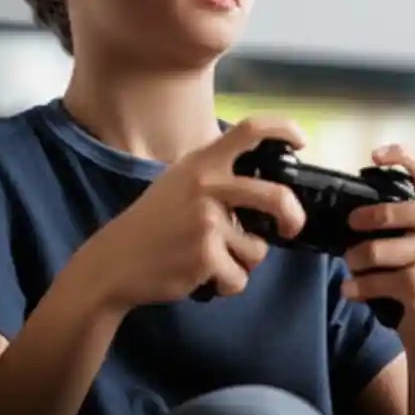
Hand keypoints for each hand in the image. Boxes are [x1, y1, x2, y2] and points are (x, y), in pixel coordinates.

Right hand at [69, 117, 307, 312]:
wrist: (113, 263)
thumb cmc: (153, 224)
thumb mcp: (180, 182)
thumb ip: (217, 176)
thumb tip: (267, 183)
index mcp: (202, 163)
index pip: (249, 130)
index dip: (284, 130)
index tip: (301, 141)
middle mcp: (206, 186)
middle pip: (275, 196)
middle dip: (292, 217)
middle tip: (290, 227)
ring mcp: (207, 220)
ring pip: (257, 249)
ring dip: (243, 262)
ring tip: (211, 260)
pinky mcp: (205, 254)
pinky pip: (239, 276)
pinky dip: (227, 284)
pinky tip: (201, 278)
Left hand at [341, 144, 414, 353]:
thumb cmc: (411, 276)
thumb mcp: (407, 242)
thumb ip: (390, 222)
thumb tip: (345, 210)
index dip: (400, 155)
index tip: (373, 155)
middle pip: (397, 209)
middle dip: (365, 218)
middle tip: (350, 225)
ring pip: (377, 250)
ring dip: (356, 261)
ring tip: (351, 267)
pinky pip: (375, 280)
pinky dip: (356, 287)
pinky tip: (351, 291)